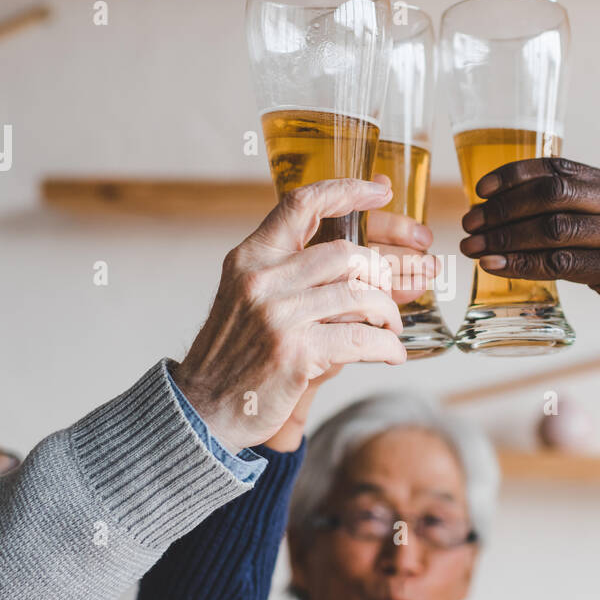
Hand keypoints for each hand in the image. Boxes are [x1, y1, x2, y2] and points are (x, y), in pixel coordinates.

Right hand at [262, 174, 436, 450]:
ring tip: (392, 326)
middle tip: (395, 290)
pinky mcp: (297, 353)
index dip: (346, 190)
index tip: (381, 190)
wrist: (204, 409)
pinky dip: (387, 346)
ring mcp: (279, 315)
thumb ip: (294, 272)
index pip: (301, 205)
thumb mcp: (250, 298)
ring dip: (388, 312)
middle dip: (382, 271)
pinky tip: (393, 354)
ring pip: (360, 295)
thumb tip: (365, 257)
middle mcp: (262, 279)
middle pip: (346, 253)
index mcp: (251, 258)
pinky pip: (362, 339)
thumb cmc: (237, 354)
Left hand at [458, 157, 599, 375]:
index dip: (514, 175)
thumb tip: (513, 210)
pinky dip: (522, 263)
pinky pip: (560, 263)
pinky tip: (497, 267)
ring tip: (474, 247)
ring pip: (551, 228)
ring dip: (505, 237)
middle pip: (550, 194)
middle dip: (502, 207)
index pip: (558, 168)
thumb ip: (580, 215)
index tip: (481, 189)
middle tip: (470, 223)